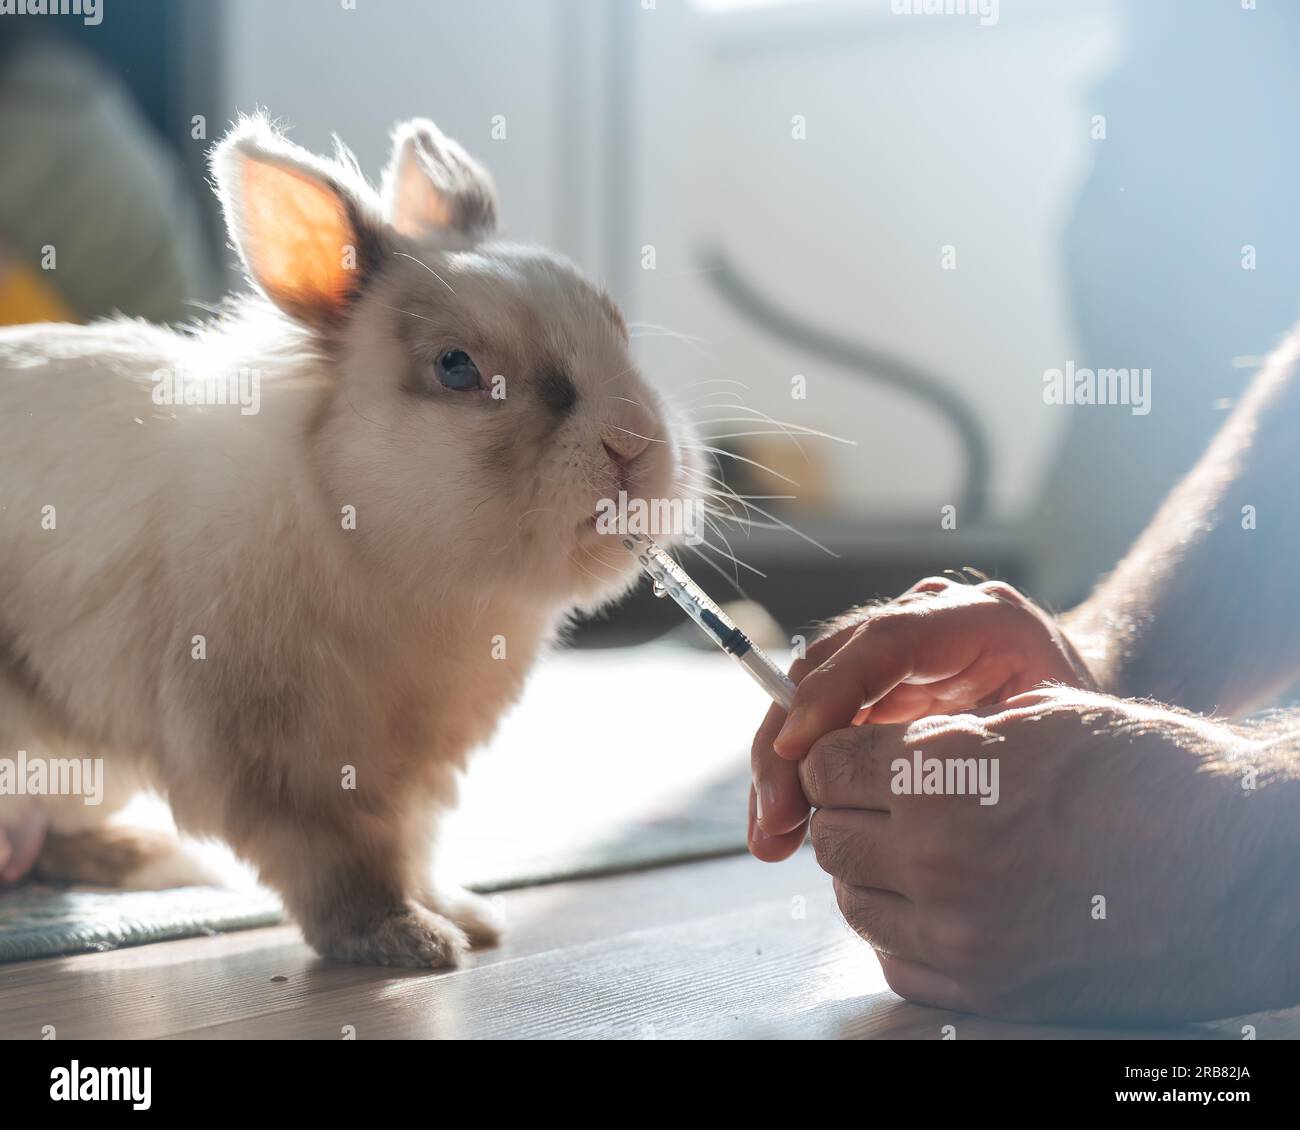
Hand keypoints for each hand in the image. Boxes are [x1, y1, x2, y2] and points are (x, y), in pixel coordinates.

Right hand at [749, 577, 1093, 857]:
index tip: (798, 754)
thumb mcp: (1057, 738)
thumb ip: (989, 749)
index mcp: (976, 619)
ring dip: (780, 768)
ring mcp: (890, 653)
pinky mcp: (873, 688)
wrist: (1092, 719)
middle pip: (825, 667)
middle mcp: (920, 623)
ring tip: (769, 838)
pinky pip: (818, 726)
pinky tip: (782, 828)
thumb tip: (902, 791)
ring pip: (806, 697)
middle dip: (788, 744)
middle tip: (775, 819)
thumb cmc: (1087, 735)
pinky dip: (797, 776)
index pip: (884, 641)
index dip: (833, 694)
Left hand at [799, 687, 1299, 1021]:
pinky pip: (894, 959)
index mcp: (942, 780)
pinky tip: (944, 900)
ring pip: (852, 901)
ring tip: (920, 850)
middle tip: (888, 801)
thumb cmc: (1147, 774)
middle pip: (831, 836)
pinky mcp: (986, 991)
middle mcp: (938, 863)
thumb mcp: (1036, 718)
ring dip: (871, 872)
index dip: (837, 756)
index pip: (824, 767)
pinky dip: (903, 928)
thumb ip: (940, 735)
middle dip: (850, 812)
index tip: (853, 758)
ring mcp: (961, 938)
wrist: (1237, 867)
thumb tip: (874, 747)